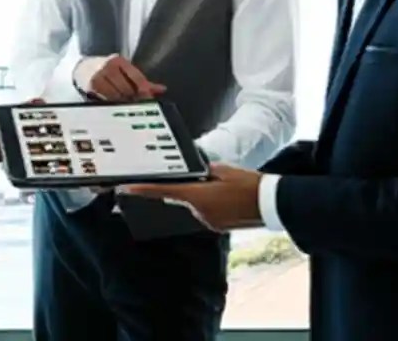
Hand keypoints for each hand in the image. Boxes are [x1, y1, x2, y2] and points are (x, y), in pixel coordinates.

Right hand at [74, 54, 166, 100]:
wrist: (84, 67)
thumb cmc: (109, 70)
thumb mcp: (125, 71)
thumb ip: (142, 81)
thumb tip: (161, 89)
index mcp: (120, 61)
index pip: (137, 77)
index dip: (144, 90)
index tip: (148, 98)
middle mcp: (109, 67)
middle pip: (127, 88)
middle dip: (134, 98)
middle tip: (138, 105)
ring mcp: (99, 77)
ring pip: (116, 96)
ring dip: (123, 102)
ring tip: (127, 106)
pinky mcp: (91, 86)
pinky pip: (106, 99)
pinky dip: (113, 103)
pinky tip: (116, 105)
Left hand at [118, 163, 264, 231]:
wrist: (273, 204)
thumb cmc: (250, 185)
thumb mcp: (223, 170)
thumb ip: (203, 171)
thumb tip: (194, 173)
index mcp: (197, 196)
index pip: (163, 191)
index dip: (142, 190)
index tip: (125, 188)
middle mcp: (199, 212)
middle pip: (181, 198)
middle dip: (188, 189)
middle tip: (207, 181)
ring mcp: (208, 222)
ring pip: (194, 206)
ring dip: (202, 197)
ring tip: (225, 190)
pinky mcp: (218, 227)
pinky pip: (206, 214)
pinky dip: (210, 205)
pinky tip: (226, 199)